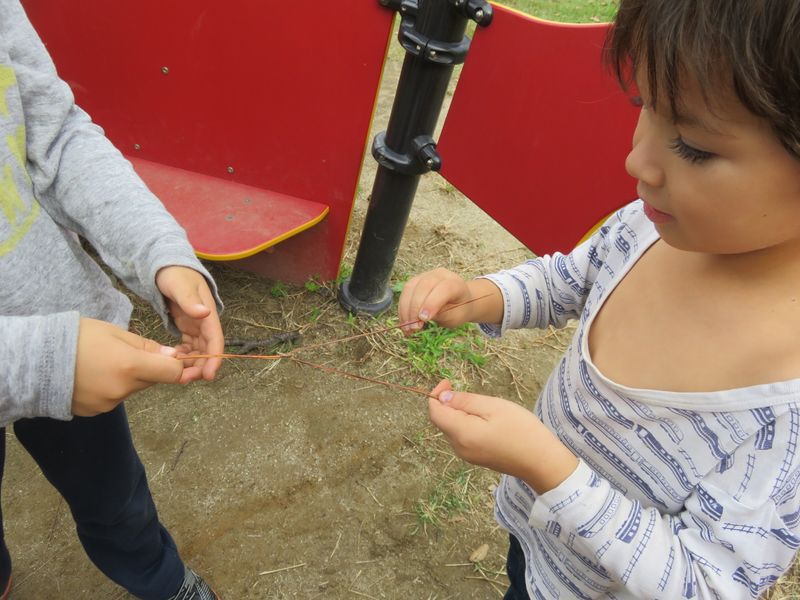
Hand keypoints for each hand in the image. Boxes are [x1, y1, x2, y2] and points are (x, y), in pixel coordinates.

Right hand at [73, 317, 182, 415]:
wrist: (34, 360)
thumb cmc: (75, 338)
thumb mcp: (114, 333)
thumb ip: (146, 346)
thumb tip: (173, 356)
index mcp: (130, 367)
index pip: (173, 373)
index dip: (176, 365)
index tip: (170, 356)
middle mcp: (123, 390)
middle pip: (151, 380)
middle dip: (147, 368)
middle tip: (124, 353)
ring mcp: (109, 403)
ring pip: (132, 389)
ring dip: (127, 378)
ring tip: (102, 363)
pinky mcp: (96, 411)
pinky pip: (114, 398)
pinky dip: (110, 388)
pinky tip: (92, 376)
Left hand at [156, 266, 223, 382]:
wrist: (166, 267)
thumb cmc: (174, 274)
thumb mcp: (180, 286)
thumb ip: (191, 301)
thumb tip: (205, 313)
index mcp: (208, 313)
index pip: (215, 340)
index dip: (214, 359)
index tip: (209, 375)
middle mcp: (205, 321)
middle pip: (209, 349)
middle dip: (202, 366)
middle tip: (186, 379)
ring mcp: (197, 325)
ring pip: (200, 350)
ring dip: (193, 362)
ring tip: (178, 373)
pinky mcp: (188, 327)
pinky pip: (190, 346)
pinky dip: (184, 355)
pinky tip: (174, 359)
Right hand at [398, 268, 501, 333]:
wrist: (459, 301)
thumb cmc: (458, 310)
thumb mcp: (455, 316)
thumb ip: (441, 314)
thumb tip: (420, 317)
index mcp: (455, 283)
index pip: (443, 289)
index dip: (432, 303)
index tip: (424, 319)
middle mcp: (440, 275)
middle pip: (424, 286)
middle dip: (415, 308)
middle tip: (413, 328)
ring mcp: (426, 275)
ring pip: (410, 288)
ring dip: (405, 310)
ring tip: (407, 328)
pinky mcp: (415, 281)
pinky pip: (405, 292)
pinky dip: (402, 308)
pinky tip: (404, 322)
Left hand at [428, 380, 578, 493]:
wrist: (542, 462)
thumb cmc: (521, 430)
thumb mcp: (493, 407)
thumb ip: (465, 402)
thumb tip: (442, 398)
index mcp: (461, 434)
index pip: (435, 413)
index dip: (436, 394)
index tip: (449, 381)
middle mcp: (458, 447)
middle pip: (442, 421)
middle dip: (449, 403)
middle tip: (472, 393)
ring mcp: (467, 455)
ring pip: (452, 429)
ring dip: (459, 414)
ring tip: (484, 407)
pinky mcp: (476, 458)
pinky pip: (463, 437)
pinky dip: (467, 424)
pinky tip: (487, 420)